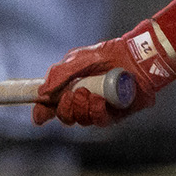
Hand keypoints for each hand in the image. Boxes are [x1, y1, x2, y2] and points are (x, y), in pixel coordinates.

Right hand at [32, 19, 175, 126]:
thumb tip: (42, 93)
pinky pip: (101, 121)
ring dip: (80, 108)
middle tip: (71, 94)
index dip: (42, 113)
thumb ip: (58, 74)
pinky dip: (96, 111)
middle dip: (64, 109)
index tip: (39, 116)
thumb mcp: (78, 59)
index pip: (52, 107)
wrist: (136, 55)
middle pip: (66, 117)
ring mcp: (100, 109)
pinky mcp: (117, 114)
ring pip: (82, 120)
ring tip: (87, 93)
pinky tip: (99, 100)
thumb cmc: (108, 54)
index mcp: (71, 88)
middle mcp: (84, 101)